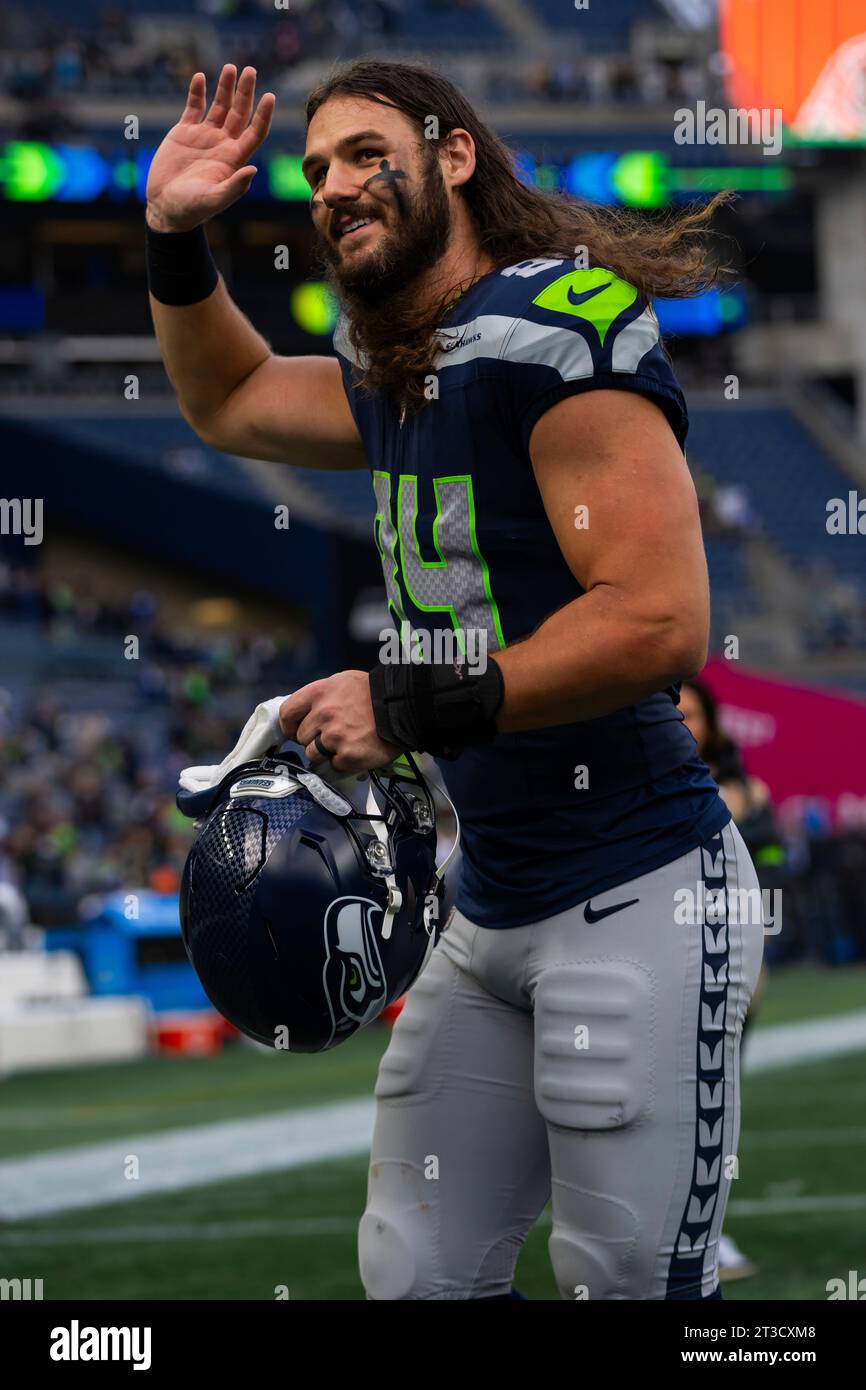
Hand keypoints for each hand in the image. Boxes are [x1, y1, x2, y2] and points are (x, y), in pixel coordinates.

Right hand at [145, 64, 274, 232]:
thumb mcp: (213, 200)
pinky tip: (200, 77)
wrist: (165, 208)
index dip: (263, 116)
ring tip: (230, 67)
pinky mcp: (184, 133)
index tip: (270, 97)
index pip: (254, 133)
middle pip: (239, 114)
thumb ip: (234, 186)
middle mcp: (222, 144)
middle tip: (250, 70)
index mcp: (233, 159)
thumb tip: (253, 169)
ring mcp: (204, 136)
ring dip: (225, 87)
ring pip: (219, 106)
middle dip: (245, 92)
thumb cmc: (191, 209)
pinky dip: (197, 92)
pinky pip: (193, 107)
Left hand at [279, 672, 403, 773]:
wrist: (404, 706)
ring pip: (313, 755)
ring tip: (345, 743)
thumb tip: (302, 714)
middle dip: (313, 739)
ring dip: (326, 753)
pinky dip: (343, 762)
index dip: (289, 725)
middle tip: (331, 736)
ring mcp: (334, 737)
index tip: (294, 731)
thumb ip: (319, 698)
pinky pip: (334, 766)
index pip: (287, 714)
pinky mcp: (348, 756)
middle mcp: (323, 715)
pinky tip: (356, 750)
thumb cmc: (373, 693)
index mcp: (319, 693)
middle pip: (301, 737)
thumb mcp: (342, 682)